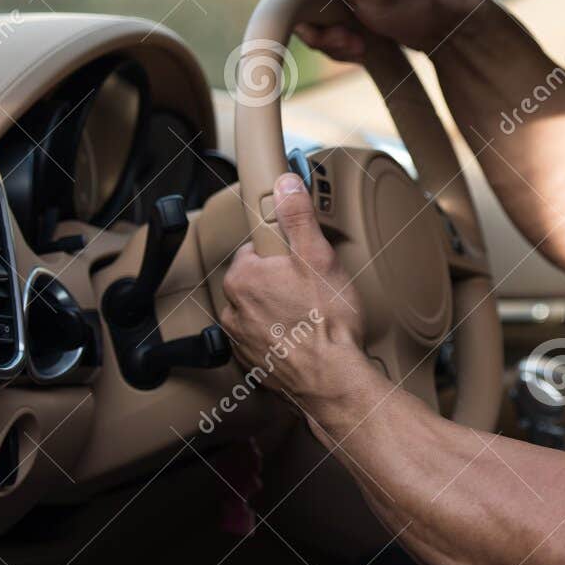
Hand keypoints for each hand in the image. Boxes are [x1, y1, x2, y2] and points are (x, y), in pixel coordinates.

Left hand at [219, 173, 365, 400]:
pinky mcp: (254, 364)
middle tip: (314, 289)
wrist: (331, 381)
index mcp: (243, 277)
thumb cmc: (325, 324)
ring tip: (313, 316)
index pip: (255, 249)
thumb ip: (298, 216)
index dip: (283, 252)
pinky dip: (283, 338)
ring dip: (282, 311)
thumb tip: (285, 184)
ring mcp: (241, 340)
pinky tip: (307, 339)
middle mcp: (233, 309)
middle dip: (283, 282)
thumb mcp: (317, 257)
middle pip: (258, 281)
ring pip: (262, 311)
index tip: (300, 261)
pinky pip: (266, 340)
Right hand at [277, 0, 489, 60]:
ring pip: (312, 27)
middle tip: (350, 43)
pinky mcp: (347, 15)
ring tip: (360, 47)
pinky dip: (341, 49)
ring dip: (333, 44)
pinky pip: (328, 36)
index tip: (325, 31)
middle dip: (321, 34)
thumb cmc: (415, 1)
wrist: (446, 26)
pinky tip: (362, 50)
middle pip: (297, 9)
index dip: (297, 12)